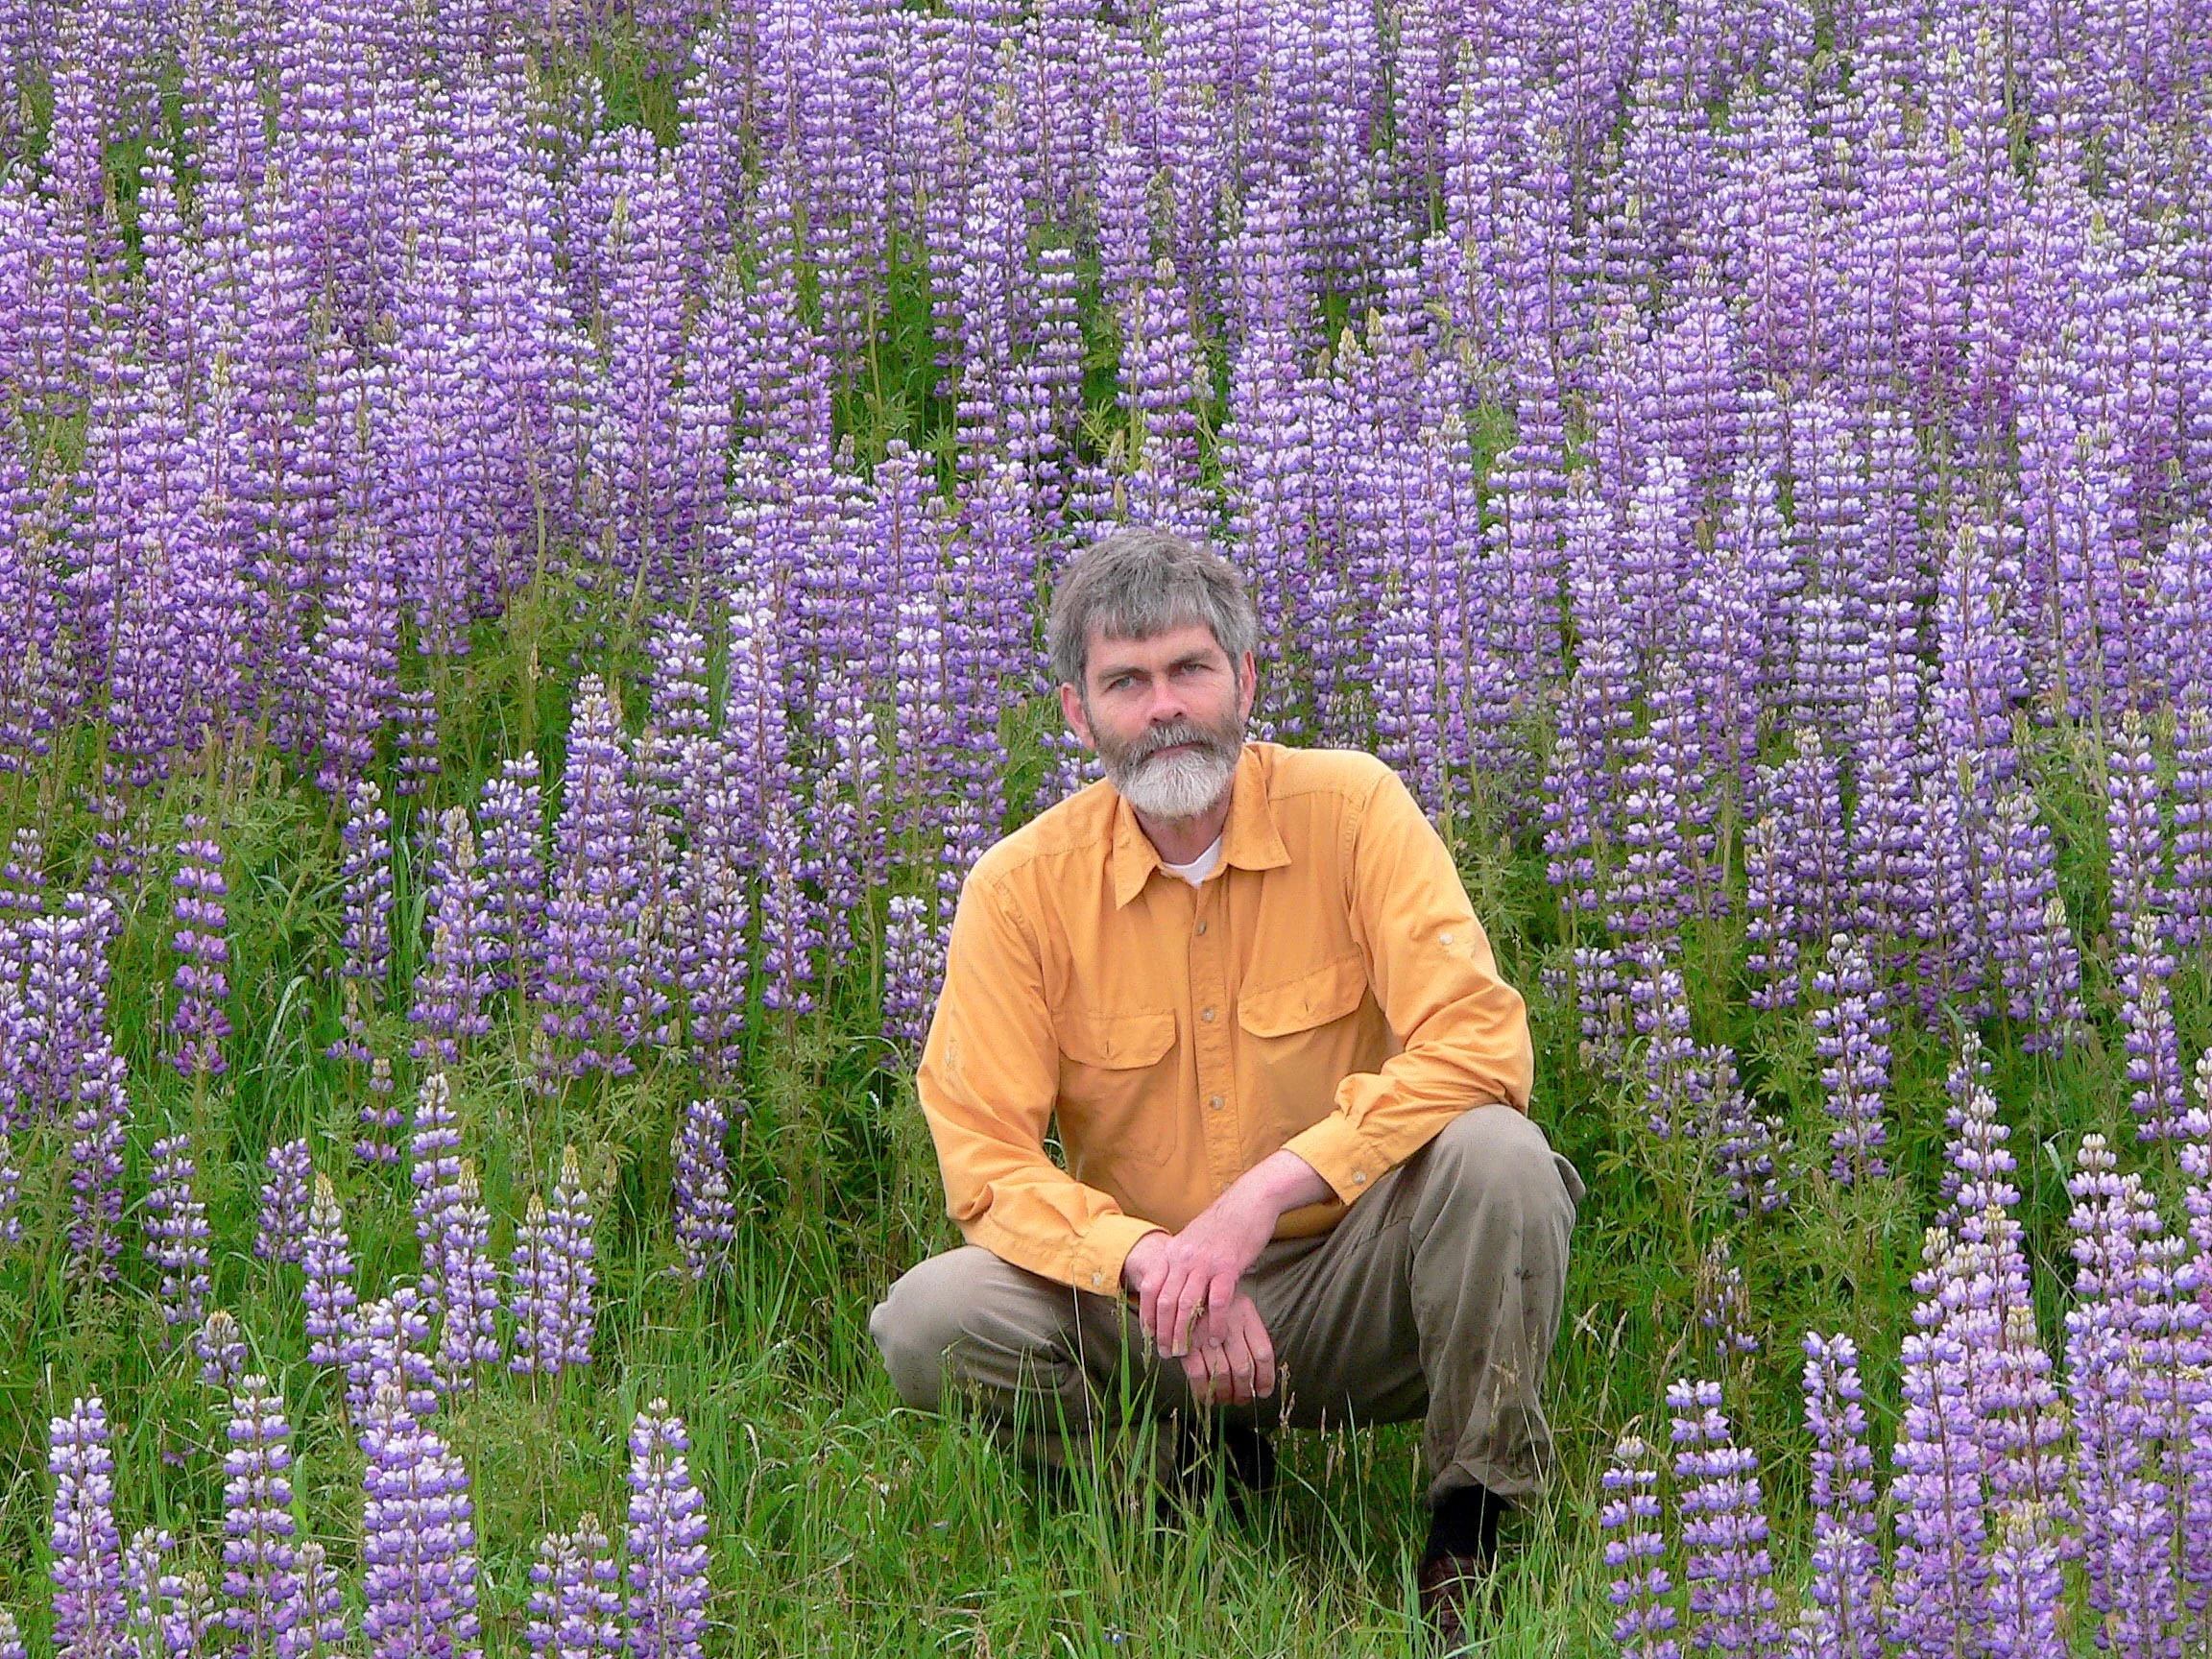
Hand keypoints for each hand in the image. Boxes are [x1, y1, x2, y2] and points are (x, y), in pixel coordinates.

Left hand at [1119, 1191, 1274, 1358]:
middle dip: (1163, 1331)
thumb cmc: (1224, 1222)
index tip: (1149, 1335)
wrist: (1250, 1201)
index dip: (1147, 1314)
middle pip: (1166, 1301)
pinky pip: (1217, 1302)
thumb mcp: (1193, 1238)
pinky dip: (1215, 1324)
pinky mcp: (1228, 1267)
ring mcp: (1205, 1262)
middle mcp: (1184, 1257)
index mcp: (1173, 1251)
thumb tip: (1174, 1285)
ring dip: (1184, 1333)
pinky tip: (1217, 1338)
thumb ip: (1182, 1261)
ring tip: (1185, 1352)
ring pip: (1186, 1305)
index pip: (1150, 1287)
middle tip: (1167, 1352)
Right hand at [1175, 1292, 1275, 1404]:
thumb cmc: (1213, 1300)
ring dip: (1226, 1394)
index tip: (1263, 1391)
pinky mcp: (1185, 1342)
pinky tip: (1208, 1397)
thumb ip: (1250, 1333)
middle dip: (1245, 1391)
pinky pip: (1197, 1375)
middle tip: (1243, 1399)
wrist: (1182, 1286)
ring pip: (1221, 1374)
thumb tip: (1260, 1375)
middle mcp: (1227, 1322)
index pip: (1263, 1353)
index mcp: (1245, 1312)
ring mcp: (1205, 1332)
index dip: (1265, 1378)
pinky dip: (1204, 1391)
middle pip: (1243, 1368)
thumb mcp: (1238, 1306)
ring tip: (1228, 1400)